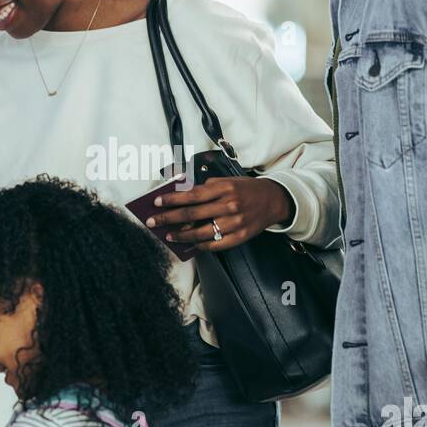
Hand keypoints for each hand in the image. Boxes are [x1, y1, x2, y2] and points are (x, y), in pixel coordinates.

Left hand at [146, 177, 293, 251]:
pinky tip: (191, 244)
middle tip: (153, 222)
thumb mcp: (227, 181)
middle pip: (192, 214)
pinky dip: (201, 245)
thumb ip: (206, 188)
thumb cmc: (245, 189)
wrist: (273, 200)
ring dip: (181, 235)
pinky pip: (215, 244)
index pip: (191, 195)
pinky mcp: (239, 236)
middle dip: (168, 218)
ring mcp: (234, 223)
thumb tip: (182, 197)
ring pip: (201, 232)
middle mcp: (228, 205)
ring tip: (169, 235)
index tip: (156, 203)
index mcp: (224, 188)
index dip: (172, 200)